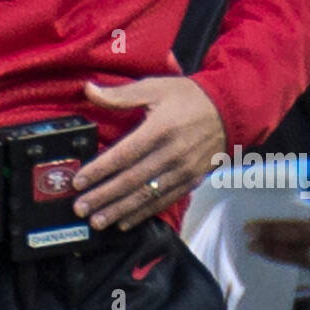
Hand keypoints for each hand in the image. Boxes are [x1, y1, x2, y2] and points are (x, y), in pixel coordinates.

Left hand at [71, 77, 225, 231]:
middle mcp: (171, 154)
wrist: (230, 110)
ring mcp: (183, 170)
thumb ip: (120, 94)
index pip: (124, 154)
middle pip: (132, 180)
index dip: (99, 170)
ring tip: (98, 221)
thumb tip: (88, 90)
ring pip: (147, 196)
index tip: (78, 182)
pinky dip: (143, 214)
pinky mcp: (192, 181)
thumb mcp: (155, 87)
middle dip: (103, 196)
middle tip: (80, 208)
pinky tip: (125, 222)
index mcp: (160, 129)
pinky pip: (164, 201)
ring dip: (120, 211)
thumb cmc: (188, 97)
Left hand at [246, 163, 309, 272]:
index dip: (286, 218)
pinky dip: (284, 258)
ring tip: (251, 245)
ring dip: (274, 250)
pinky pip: (303, 263)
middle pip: (301, 236)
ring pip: (300, 255)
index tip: (264, 215)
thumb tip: (306, 179)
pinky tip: (266, 252)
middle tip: (248, 230)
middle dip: (273, 234)